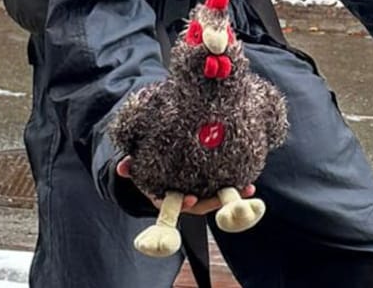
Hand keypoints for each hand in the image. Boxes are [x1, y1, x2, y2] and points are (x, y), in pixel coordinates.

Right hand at [116, 156, 256, 214]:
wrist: (158, 173)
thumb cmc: (148, 171)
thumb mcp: (139, 170)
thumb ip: (130, 168)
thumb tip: (121, 167)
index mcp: (169, 198)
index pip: (177, 203)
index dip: (184, 202)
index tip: (189, 199)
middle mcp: (188, 200)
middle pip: (203, 202)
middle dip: (218, 200)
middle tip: (231, 193)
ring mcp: (201, 195)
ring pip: (218, 197)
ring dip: (233, 194)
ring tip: (248, 188)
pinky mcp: (211, 187)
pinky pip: (224, 188)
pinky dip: (236, 186)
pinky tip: (251, 183)